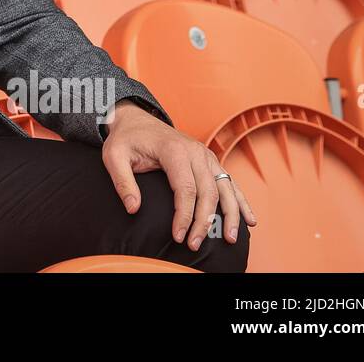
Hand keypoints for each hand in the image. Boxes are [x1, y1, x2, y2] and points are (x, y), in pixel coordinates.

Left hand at [101, 101, 257, 249]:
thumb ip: (122, 182)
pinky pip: (230, 182)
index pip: (185, 189)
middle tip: (195, 244)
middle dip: (205, 221)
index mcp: (173, 150)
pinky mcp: (210, 160)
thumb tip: (133, 208)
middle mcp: (195, 151)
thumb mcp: (113, 156)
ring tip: (229, 238)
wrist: (136, 119)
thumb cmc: (125, 139)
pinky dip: (241, 200)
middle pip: (208, 191)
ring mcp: (206, 155)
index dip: (184, 216)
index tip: (177, 236)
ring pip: (225, 187)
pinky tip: (249, 219)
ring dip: (231, 214)